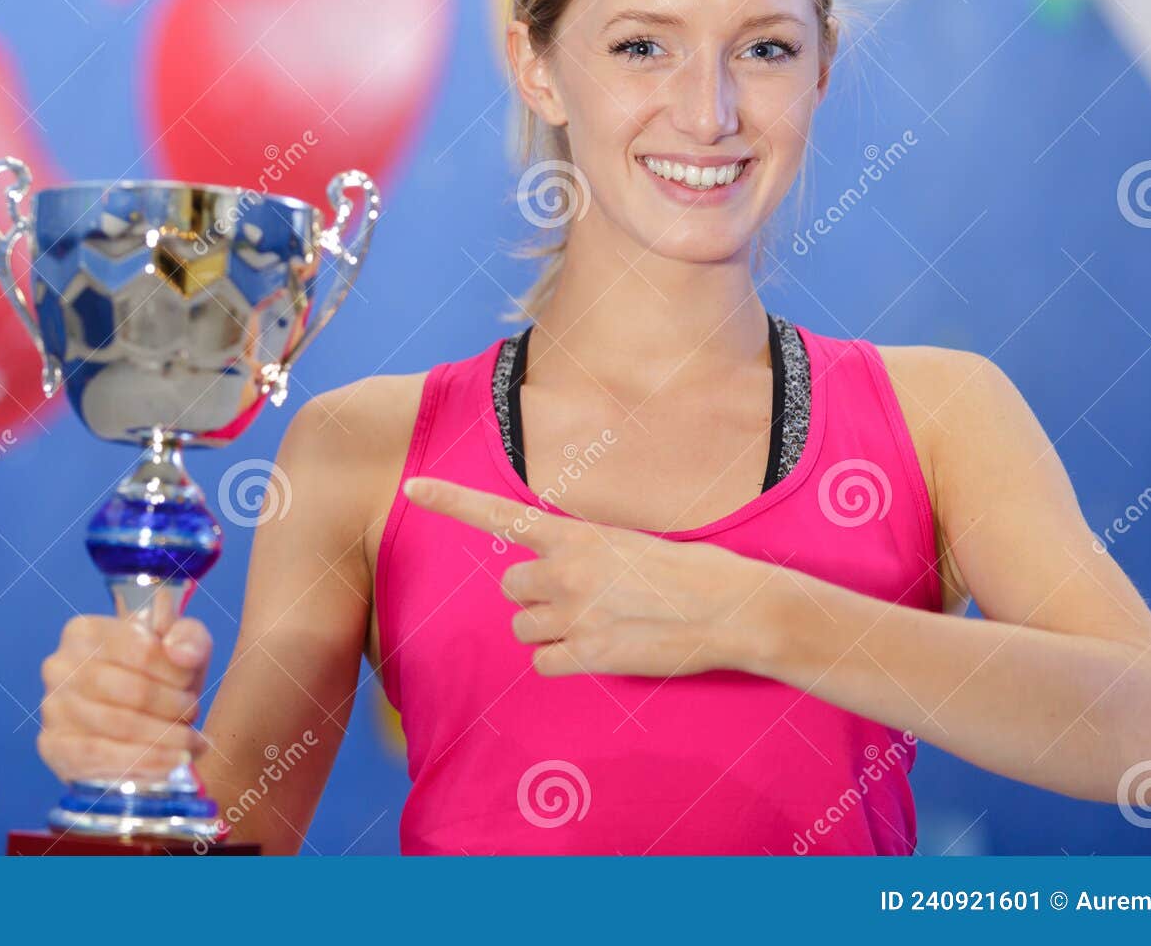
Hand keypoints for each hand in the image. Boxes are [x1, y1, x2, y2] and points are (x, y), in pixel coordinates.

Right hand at [37, 590, 212, 783]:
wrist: (129, 713)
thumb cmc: (154, 673)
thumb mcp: (178, 644)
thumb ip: (188, 636)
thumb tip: (179, 652)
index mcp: (86, 631)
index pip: (142, 650)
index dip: (176, 672)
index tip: (191, 683)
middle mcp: (60, 666)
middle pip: (133, 691)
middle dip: (174, 707)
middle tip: (193, 714)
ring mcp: (53, 707)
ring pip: (120, 726)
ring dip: (166, 738)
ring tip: (192, 742)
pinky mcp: (54, 746)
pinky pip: (103, 757)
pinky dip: (145, 762)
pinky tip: (173, 762)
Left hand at [402, 476, 784, 677]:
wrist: (737, 609)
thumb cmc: (695, 569)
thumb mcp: (632, 542)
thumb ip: (587, 550)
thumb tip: (565, 564)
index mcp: (578, 535)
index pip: (499, 515)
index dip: (450, 501)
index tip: (413, 487)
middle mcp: (566, 573)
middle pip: (509, 588)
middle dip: (534, 595)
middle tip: (578, 597)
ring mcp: (575, 617)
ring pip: (522, 628)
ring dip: (548, 629)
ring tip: (594, 624)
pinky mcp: (590, 657)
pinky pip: (544, 664)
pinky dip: (563, 662)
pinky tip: (598, 650)